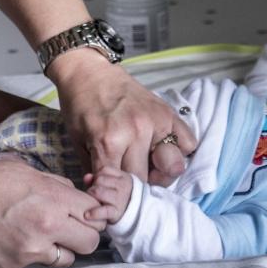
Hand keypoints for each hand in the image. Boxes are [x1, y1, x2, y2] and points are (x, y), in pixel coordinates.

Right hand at [0, 155, 102, 267]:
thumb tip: (69, 193)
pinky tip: (16, 239)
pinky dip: (33, 255)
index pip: (94, 212)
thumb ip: (51, 183)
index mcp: (51, 197)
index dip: (90, 211)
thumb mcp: (19, 167)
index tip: (82, 211)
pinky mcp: (13, 265)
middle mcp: (46, 226)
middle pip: (91, 241)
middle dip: (83, 233)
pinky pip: (37, 265)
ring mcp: (30, 250)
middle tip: (68, 225)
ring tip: (41, 235)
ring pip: (67, 259)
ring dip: (61, 248)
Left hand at [47, 49, 197, 186]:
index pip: (120, 186)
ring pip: (172, 167)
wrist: (88, 72)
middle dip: (135, 187)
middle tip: (126, 180)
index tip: (109, 194)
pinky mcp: (168, 112)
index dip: (113, 195)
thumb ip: (93, 169)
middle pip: (146, 180)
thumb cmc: (79, 107)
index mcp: (109, 142)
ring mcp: (156, 122)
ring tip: (148, 166)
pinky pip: (188, 142)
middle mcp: (136, 133)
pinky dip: (179, 151)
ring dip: (161, 173)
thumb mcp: (77, 141)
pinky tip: (161, 149)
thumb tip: (101, 195)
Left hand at [83, 167, 131, 224]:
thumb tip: (86, 177)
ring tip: (93, 200)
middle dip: (93, 185)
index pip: (104, 170)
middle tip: (94, 193)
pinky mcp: (116, 213)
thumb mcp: (114, 184)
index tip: (98, 183)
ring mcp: (120, 200)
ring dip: (91, 195)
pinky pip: (103, 211)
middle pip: (100, 179)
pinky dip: (93, 213)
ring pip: (98, 191)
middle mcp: (123, 187)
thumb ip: (98, 178)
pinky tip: (87, 215)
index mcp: (124, 178)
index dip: (97, 175)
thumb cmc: (120, 196)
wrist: (135, 215)